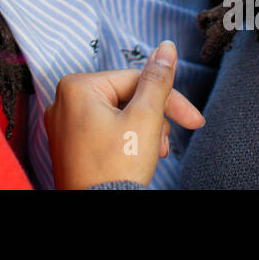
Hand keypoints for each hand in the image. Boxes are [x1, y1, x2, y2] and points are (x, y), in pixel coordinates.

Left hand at [44, 40, 202, 188]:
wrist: (99, 212)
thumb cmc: (116, 168)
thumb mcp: (145, 118)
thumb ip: (158, 80)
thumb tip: (167, 47)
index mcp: (77, 87)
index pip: (135, 80)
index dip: (169, 99)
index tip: (194, 120)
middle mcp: (64, 101)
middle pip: (126, 97)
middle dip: (153, 119)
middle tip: (166, 141)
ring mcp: (64, 125)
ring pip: (117, 114)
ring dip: (143, 130)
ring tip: (155, 151)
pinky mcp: (70, 145)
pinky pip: (104, 130)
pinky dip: (126, 139)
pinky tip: (139, 156)